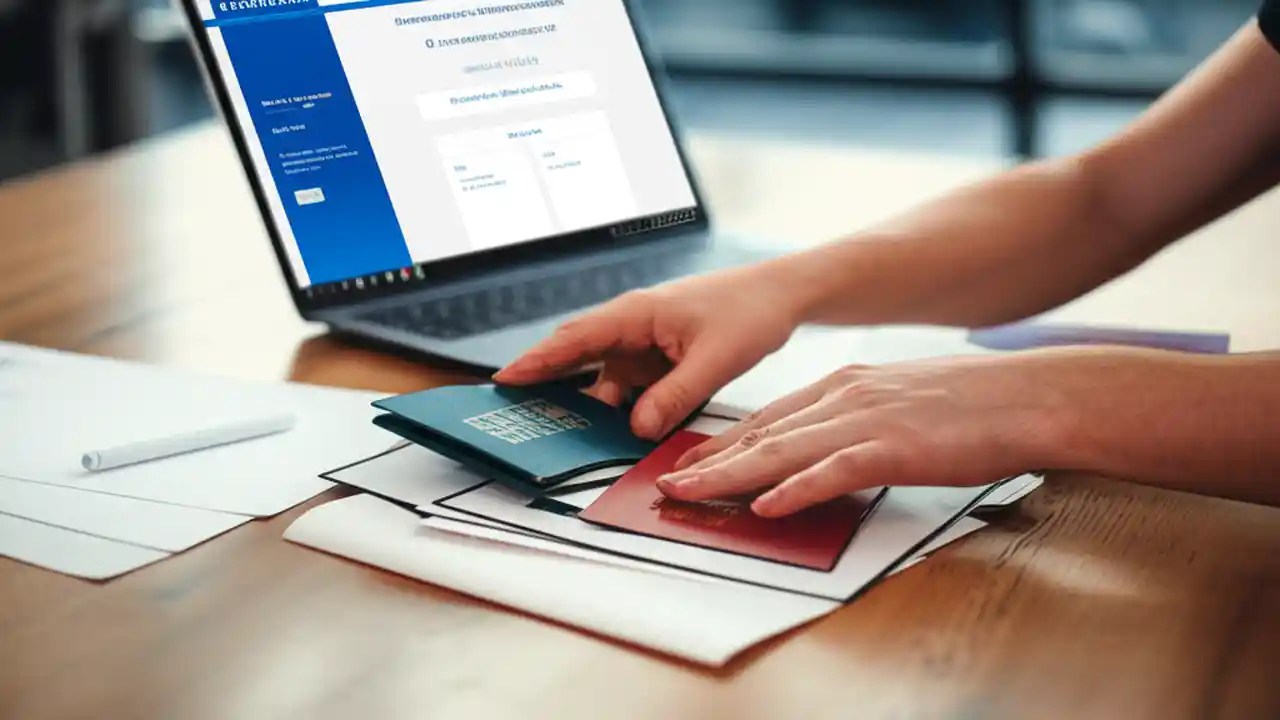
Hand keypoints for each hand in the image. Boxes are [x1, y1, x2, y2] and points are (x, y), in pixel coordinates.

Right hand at [493, 263, 805, 438]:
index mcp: (636, 313)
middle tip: (513, 412)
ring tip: (559, 436)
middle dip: (544, 382)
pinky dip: (617, 410)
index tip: (505, 380)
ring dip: (585, 406)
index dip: (537, 360)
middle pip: (576, 356)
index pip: (575, 338)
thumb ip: (674, 395)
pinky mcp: (656, 359)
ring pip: (600, 378)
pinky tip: (612, 435)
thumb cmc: (749, 311)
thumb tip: (636, 429)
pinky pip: (626, 388)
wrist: (780, 297)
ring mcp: (641, 344)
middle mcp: (631, 326)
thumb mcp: (715, 360)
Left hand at [656, 354, 1069, 516]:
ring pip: (782, 451)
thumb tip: (830, 451)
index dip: (724, 441)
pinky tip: (766, 506)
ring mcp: (866, 420)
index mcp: (845, 384)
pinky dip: (796, 490)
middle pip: (762, 434)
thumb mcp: (898, 401)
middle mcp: (844, 396)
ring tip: (690, 495)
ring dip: (730, 475)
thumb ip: (858, 420)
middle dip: (709, 461)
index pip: (769, 416)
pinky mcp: (893, 448)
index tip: (691, 461)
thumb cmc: (971, 404)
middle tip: (669, 484)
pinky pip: (834, 472)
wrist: (1027, 396)